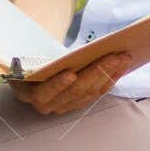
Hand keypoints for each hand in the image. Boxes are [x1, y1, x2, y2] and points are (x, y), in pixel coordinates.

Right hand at [10, 52, 132, 115]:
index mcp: (29, 94)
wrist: (30, 76)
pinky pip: (97, 93)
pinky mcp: (79, 104)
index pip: (45, 92)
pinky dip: (111, 79)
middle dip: (96, 72)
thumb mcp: (25, 59)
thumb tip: (51, 44)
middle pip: (75, 91)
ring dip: (109, 74)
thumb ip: (35, 58)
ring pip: (90, 92)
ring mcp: (65, 106)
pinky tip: (122, 66)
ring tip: (123, 57)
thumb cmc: (27, 63)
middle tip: (114, 56)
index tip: (71, 73)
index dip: (57, 84)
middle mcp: (48, 105)